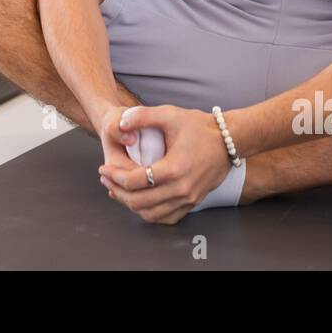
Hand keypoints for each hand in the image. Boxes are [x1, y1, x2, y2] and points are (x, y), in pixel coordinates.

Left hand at [97, 105, 231, 224]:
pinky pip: (166, 218)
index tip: (103, 169)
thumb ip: (142, 116)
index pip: (134, 181)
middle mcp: (182, 189)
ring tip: (117, 190)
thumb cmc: (198, 126)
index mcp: (174, 169)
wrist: (228, 139)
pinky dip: (149, 213)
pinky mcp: (193, 203)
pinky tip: (139, 200)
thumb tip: (120, 123)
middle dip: (117, 191)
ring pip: (150, 214)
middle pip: (138, 202)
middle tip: (106, 179)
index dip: (114, 176)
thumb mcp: (169, 114)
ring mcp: (189, 199)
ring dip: (130, 204)